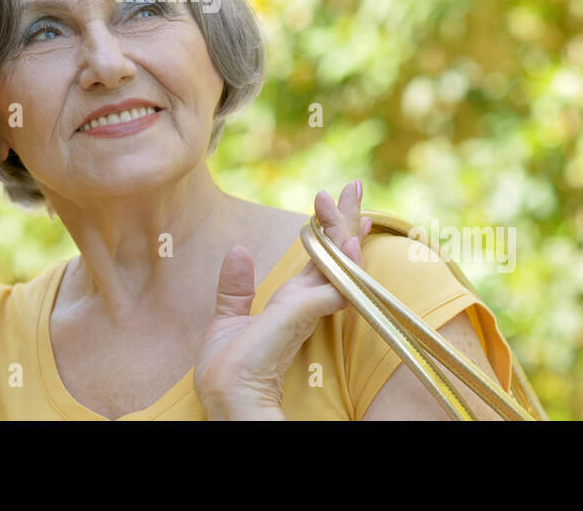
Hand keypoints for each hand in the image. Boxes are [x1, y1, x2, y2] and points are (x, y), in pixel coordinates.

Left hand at [194, 181, 370, 419]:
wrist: (227, 397)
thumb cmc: (230, 373)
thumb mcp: (226, 322)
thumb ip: (235, 290)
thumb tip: (238, 250)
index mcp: (291, 303)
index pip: (318, 259)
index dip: (329, 229)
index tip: (333, 197)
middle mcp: (305, 304)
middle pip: (334, 253)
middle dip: (345, 218)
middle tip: (356, 184)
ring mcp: (308, 310)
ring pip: (338, 262)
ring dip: (343, 227)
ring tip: (351, 196)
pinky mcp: (302, 316)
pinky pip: (333, 285)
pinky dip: (344, 262)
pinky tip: (351, 241)